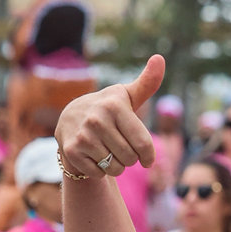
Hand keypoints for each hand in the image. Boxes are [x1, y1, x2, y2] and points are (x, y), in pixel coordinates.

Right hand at [57, 54, 163, 177]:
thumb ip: (147, 83)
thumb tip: (160, 58)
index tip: (145, 157)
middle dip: (129, 158)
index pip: (143, 145)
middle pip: (130, 159)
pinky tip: (92, 155)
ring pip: (115, 168)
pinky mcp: (72, 151)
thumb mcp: (126, 97)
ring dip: (115, 165)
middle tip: (118, 146)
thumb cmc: (108, 110)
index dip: (148, 156)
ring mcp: (83, 135)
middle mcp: (97, 119)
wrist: (70, 120)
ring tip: (106, 150)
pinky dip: (99, 170)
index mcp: (115, 106)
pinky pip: (99, 173)